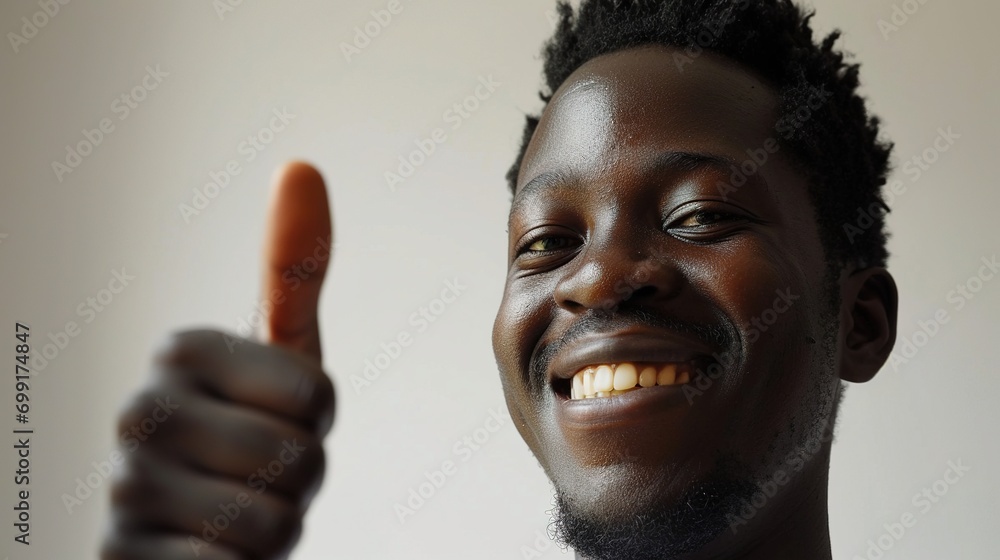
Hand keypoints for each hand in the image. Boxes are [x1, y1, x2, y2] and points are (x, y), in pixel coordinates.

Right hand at [103, 162, 335, 558]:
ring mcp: (125, 489)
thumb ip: (292, 270)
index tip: (278, 420)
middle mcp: (141, 409)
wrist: (188, 540)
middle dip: (299, 481)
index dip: (317, 423)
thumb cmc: (244, 440)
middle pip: (300, 459)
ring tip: (236, 515)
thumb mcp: (277, 356)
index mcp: (182, 349)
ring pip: (274, 522)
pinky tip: (207, 556)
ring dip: (274, 529)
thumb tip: (302, 165)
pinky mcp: (124, 558)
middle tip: (259, 476)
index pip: (317, 396)